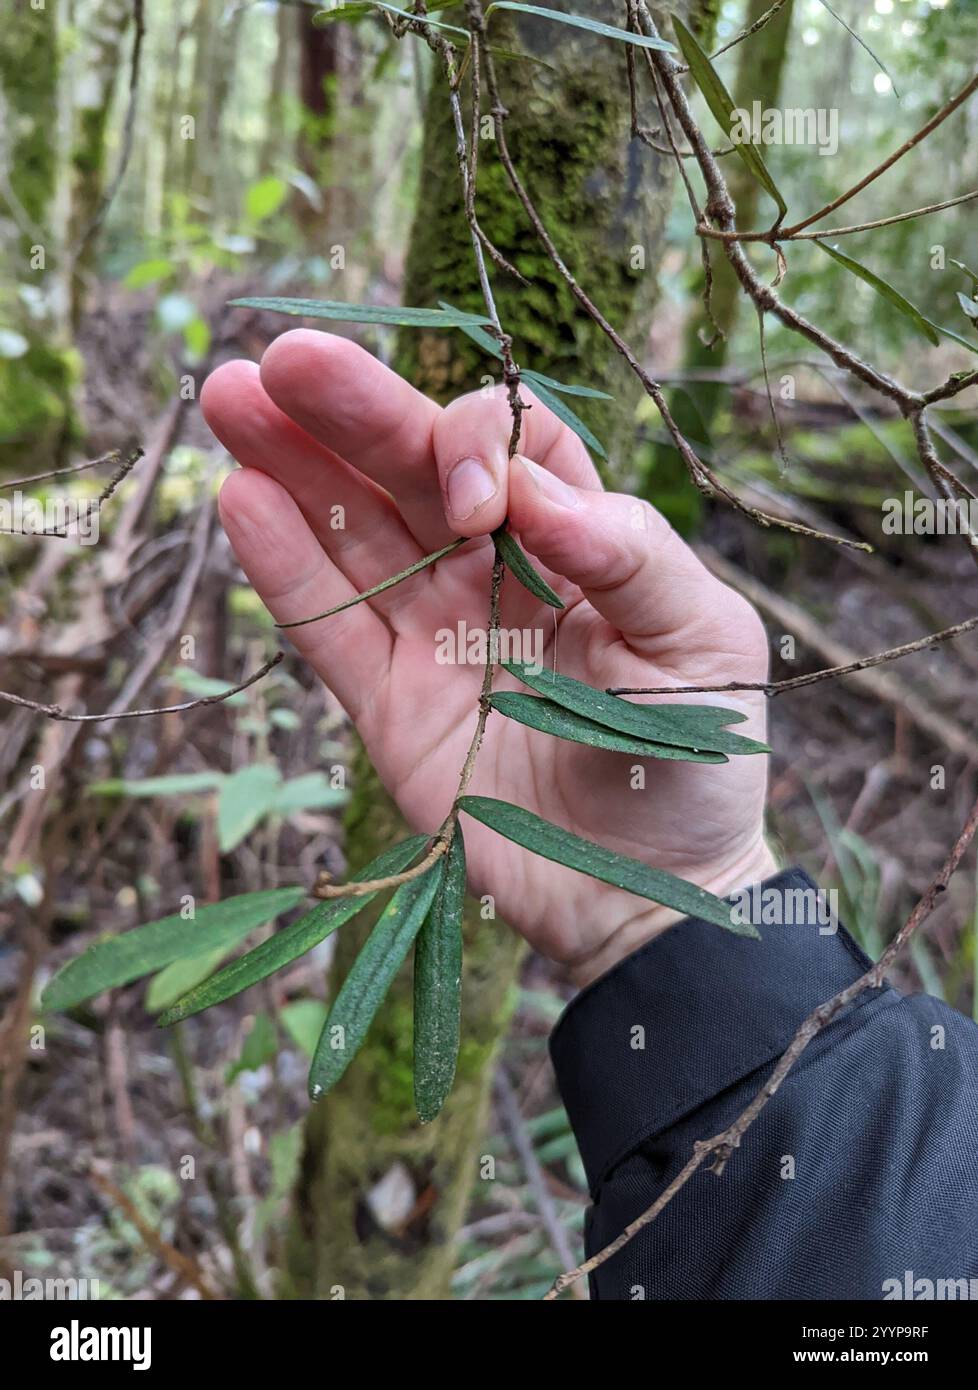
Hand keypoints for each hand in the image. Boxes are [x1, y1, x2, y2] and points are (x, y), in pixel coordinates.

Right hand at [202, 330, 775, 984]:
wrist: (648, 899)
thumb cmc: (696, 765)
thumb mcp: (704, 647)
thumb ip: (634, 556)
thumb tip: (532, 490)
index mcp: (580, 540)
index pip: (512, 446)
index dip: (479, 445)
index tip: (475, 504)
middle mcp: (498, 573)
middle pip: (412, 471)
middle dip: (352, 412)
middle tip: (284, 360)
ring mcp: (436, 636)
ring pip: (356, 535)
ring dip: (293, 466)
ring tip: (231, 397)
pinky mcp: (391, 706)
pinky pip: (329, 630)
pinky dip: (285, 571)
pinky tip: (241, 499)